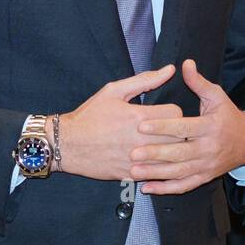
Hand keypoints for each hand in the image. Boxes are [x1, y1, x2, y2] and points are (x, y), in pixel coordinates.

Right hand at [58, 65, 181, 180]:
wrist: (67, 144)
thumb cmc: (90, 115)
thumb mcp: (114, 91)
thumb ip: (144, 80)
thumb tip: (170, 69)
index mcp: (139, 116)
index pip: (176, 114)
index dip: (173, 112)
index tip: (165, 113)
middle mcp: (141, 139)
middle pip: (178, 136)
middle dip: (175, 130)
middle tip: (166, 128)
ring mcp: (137, 160)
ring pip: (170, 157)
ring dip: (169, 149)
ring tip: (161, 144)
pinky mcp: (131, 175)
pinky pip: (156, 173)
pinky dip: (158, 166)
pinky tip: (151, 159)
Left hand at [129, 58, 244, 194]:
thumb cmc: (227, 116)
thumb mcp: (217, 96)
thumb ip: (198, 82)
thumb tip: (185, 63)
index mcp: (210, 126)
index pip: (183, 127)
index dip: (162, 126)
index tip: (141, 125)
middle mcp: (208, 148)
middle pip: (179, 153)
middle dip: (155, 154)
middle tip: (133, 153)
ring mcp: (206, 165)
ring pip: (179, 172)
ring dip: (156, 174)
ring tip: (134, 171)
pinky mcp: (204, 177)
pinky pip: (183, 186)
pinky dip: (165, 189)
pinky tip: (147, 188)